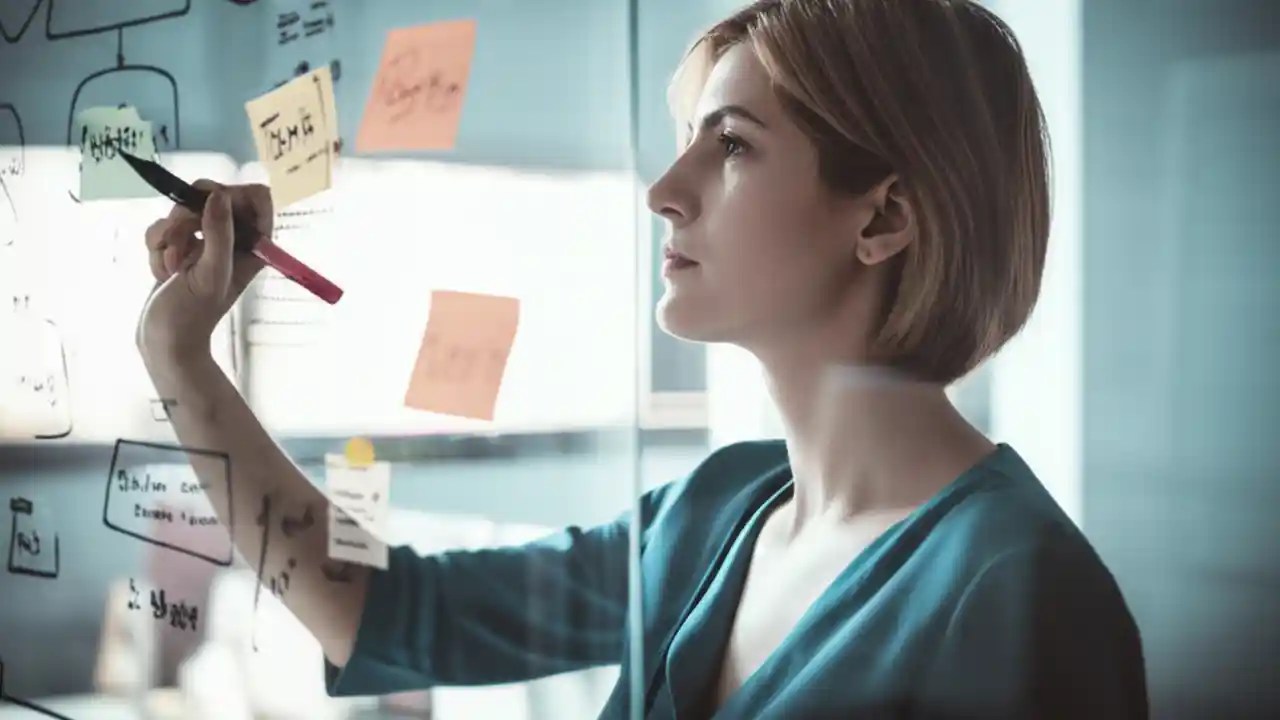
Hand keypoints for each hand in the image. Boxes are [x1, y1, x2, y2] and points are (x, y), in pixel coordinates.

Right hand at [137, 180, 271, 360]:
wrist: (163, 340)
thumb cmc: (192, 314)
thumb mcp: (210, 273)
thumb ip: (218, 233)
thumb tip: (219, 195)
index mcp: (255, 245)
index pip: (256, 197)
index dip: (232, 196)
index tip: (210, 209)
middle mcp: (234, 240)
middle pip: (213, 195)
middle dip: (188, 218)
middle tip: (182, 244)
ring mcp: (205, 242)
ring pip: (183, 210)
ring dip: (170, 237)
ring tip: (173, 268)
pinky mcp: (180, 246)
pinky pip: (164, 226)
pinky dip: (158, 247)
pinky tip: (163, 272)